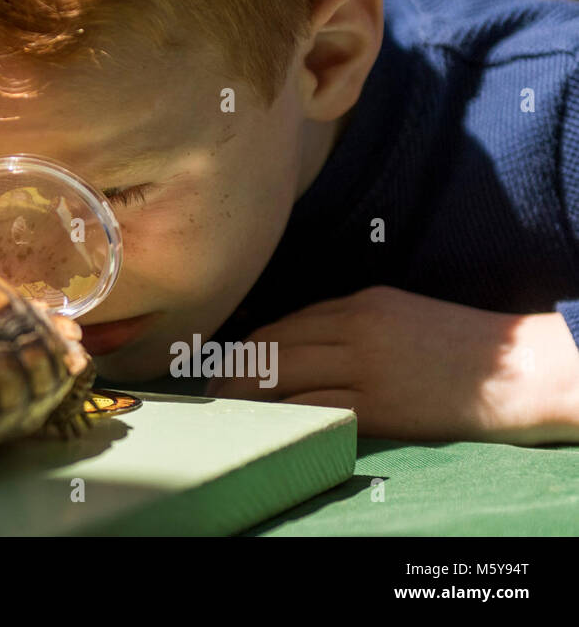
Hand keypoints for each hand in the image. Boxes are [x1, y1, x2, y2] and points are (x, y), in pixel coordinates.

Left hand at [204, 286, 578, 443]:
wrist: (520, 369)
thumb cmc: (460, 345)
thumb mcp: (398, 313)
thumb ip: (349, 323)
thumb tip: (298, 343)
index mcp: (359, 303)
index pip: (282, 323)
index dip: (246, 345)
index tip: (223, 361)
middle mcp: (355, 328)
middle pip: (272, 346)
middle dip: (233, 369)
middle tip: (208, 388)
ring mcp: (366, 366)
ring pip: (284, 375)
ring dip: (245, 393)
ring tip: (223, 408)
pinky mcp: (381, 404)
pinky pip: (314, 408)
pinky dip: (280, 416)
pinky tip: (262, 424)